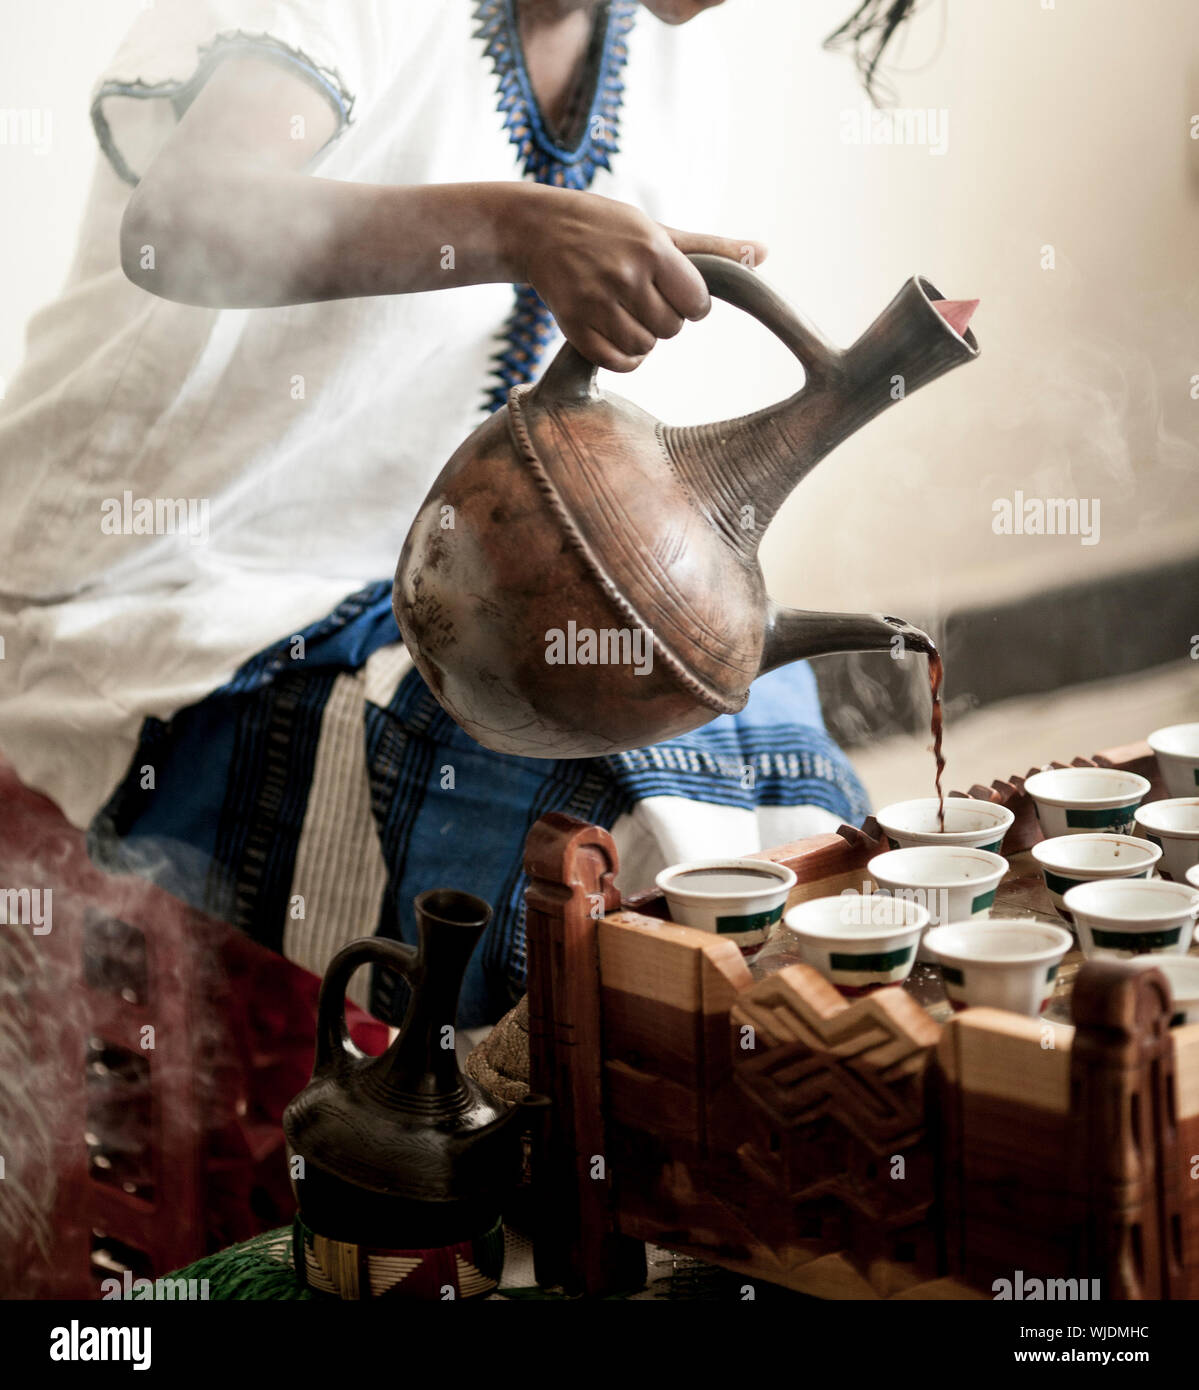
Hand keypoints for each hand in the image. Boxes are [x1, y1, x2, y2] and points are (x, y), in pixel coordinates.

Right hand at [512, 186, 766, 371]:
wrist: (538, 230)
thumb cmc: (608, 228)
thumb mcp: (658, 230)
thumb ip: (711, 249)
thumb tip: (764, 254)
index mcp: (652, 247)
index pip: (696, 303)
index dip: (690, 303)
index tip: (673, 292)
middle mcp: (626, 274)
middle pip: (672, 329)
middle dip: (664, 320)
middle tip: (643, 298)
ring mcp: (597, 302)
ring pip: (646, 348)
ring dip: (643, 339)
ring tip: (626, 313)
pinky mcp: (574, 326)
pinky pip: (619, 362)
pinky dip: (624, 358)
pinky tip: (617, 335)